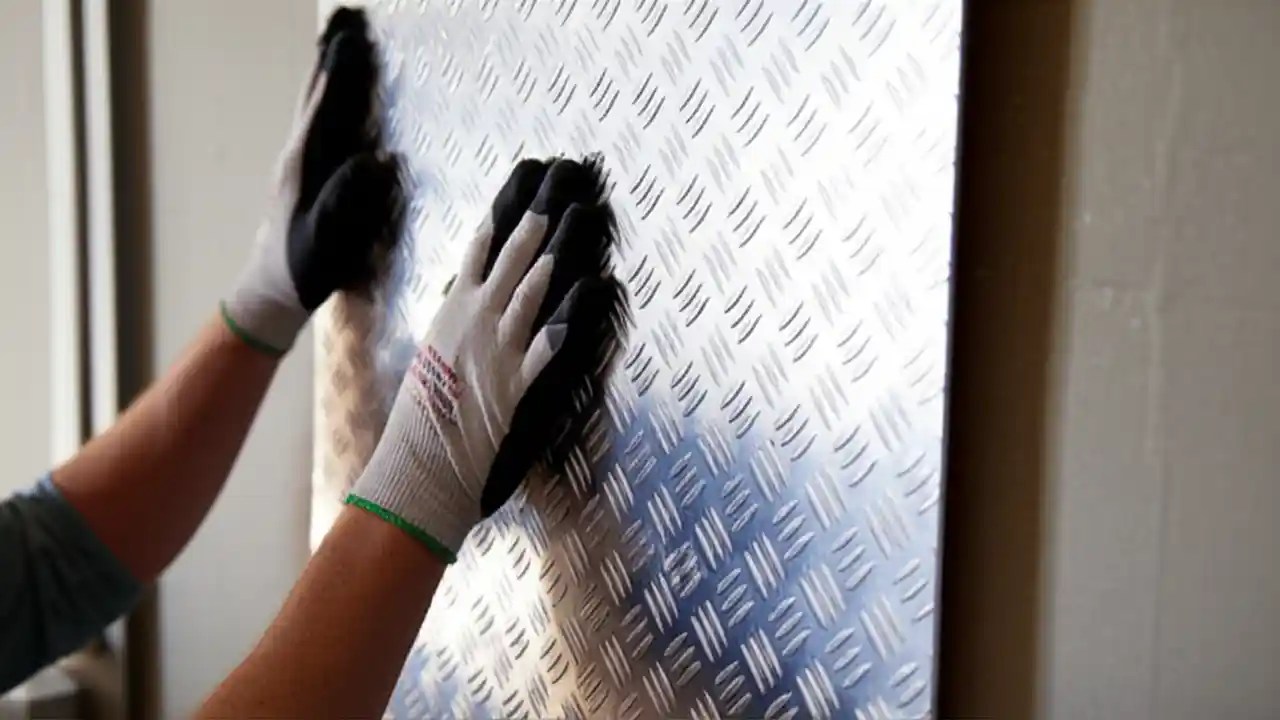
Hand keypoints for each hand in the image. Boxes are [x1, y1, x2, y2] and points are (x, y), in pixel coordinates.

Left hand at [222, 9, 399, 355]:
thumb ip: (348, 197)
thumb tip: (378, 158)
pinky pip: (322, 124)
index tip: (355, 40)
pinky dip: (331, 99)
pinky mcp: (306, 174)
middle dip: (333, 58)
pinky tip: (340, 96)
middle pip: (318, 95)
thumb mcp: (326, 237)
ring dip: (331, 73)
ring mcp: (300, 163)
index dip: (341, 72)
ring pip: (317, 106)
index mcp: (304, 164)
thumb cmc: (300, 269)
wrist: (270, 291)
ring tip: (345, 44)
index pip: (326, 107)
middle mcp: (299, 155)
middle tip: (349, 23)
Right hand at [346, 162, 595, 561]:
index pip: (479, 253)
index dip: (502, 219)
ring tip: (575, 226)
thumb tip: (475, 301)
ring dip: (554, 259)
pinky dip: (569, 321)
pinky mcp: (518, 382)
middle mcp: (477, 321)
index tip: (520, 188)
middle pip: (511, 263)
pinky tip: (591, 295)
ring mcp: (499, 349)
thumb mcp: (436, 351)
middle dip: (534, 225)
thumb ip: (460, 322)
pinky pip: (548, 347)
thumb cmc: (425, 410)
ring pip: (530, 294)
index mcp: (454, 310)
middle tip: (556, 192)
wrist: (421, 458)